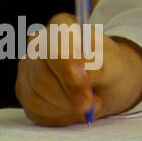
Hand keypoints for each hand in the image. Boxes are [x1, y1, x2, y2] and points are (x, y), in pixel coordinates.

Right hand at [16, 14, 141, 125]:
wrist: (107, 83)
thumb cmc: (111, 68)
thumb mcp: (116, 66)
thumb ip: (101, 69)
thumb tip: (84, 75)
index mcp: (62, 26)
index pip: (55, 41)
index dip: (66, 62)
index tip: (82, 80)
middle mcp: (39, 44)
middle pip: (43, 74)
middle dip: (70, 93)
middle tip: (91, 103)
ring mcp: (28, 69)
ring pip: (38, 95)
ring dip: (67, 106)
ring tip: (89, 103)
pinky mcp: (25, 93)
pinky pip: (36, 109)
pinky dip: (59, 114)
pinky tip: (75, 108)